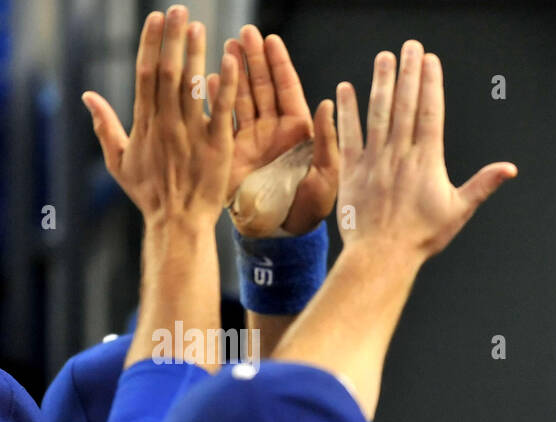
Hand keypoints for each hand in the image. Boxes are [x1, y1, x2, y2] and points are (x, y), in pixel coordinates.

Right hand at [81, 6, 236, 226]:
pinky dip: (225, 85)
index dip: (151, 44)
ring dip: (195, 54)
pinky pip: (221, 111)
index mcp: (145, 123)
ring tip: (199, 27)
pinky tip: (231, 62)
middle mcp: (166, 123)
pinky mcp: (216, 147)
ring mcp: (192, 134)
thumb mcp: (119, 161)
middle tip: (179, 11)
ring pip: (192, 86)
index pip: (146, 74)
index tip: (157, 20)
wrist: (178, 223)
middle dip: (173, 39)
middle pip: (168, 72)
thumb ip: (105, 126)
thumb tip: (87, 96)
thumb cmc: (150, 195)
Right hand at [224, 25, 338, 235]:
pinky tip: (208, 77)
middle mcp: (274, 130)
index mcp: (299, 132)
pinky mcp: (233, 150)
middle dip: (253, 59)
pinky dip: (215, 98)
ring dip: (234, 71)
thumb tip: (326, 102)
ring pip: (241, 96)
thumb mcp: (326, 176)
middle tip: (244, 33)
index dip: (278, 64)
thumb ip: (326, 141)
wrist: (282, 235)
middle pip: (262, 86)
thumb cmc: (310, 209)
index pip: (287, 89)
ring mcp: (252, 138)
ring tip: (225, 45)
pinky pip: (222, 118)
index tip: (270, 38)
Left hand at [334, 41, 515, 261]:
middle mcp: (400, 154)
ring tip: (384, 57)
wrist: (382, 255)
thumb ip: (483, 184)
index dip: (430, 84)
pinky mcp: (353, 168)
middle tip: (410, 46)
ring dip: (380, 82)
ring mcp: (375, 159)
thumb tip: (509, 169)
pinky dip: (347, 109)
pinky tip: (347, 88)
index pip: (429, 113)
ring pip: (378, 112)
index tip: (430, 61)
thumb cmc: (421, 236)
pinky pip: (349, 133)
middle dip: (408, 72)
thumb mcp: (458, 211)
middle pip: (405, 104)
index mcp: (427, 162)